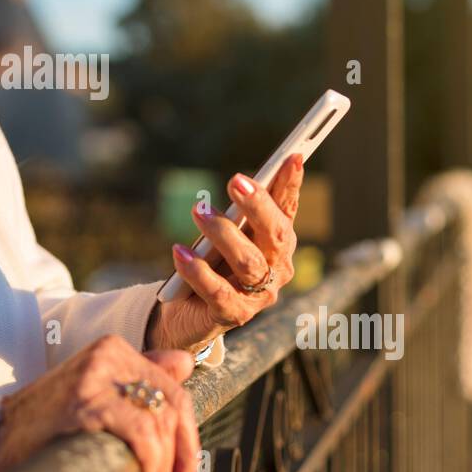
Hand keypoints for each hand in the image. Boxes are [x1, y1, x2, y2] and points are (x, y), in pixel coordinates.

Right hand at [0, 335, 199, 471]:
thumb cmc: (48, 423)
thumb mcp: (97, 393)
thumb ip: (140, 374)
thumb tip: (184, 363)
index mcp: (112, 348)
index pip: (170, 387)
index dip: (186, 433)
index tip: (188, 470)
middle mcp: (107, 353)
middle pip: (169, 403)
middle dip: (181, 452)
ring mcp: (95, 375)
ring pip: (157, 421)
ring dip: (163, 465)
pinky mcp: (85, 401)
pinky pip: (140, 432)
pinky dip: (151, 462)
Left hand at [148, 153, 304, 354]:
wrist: (187, 314)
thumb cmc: (212, 265)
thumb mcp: (226, 234)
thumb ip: (238, 213)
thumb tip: (242, 182)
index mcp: (278, 243)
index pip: (287, 208)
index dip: (291, 184)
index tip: (292, 156)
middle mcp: (277, 268)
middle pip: (274, 234)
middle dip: (257, 205)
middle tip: (235, 180)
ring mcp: (258, 295)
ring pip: (248, 262)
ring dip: (222, 233)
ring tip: (199, 211)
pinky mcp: (233, 314)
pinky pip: (217, 292)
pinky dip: (196, 270)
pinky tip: (179, 252)